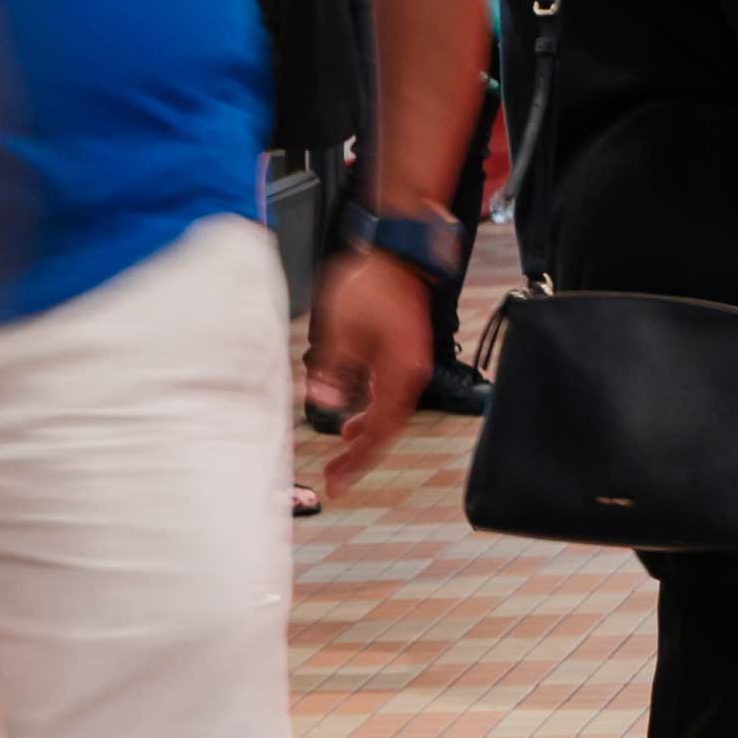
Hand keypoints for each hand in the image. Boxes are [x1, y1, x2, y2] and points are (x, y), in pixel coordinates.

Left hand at [304, 249, 435, 495]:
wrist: (399, 257)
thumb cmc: (371, 288)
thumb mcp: (341, 329)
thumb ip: (334, 371)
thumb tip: (325, 403)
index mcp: (400, 373)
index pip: (379, 429)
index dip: (358, 458)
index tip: (337, 480)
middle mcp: (412, 375)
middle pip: (389, 427)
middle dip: (362, 455)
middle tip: (337, 476)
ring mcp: (411, 366)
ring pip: (391, 413)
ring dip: (368, 434)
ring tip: (344, 450)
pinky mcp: (405, 357)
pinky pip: (391, 397)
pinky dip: (373, 414)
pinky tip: (355, 419)